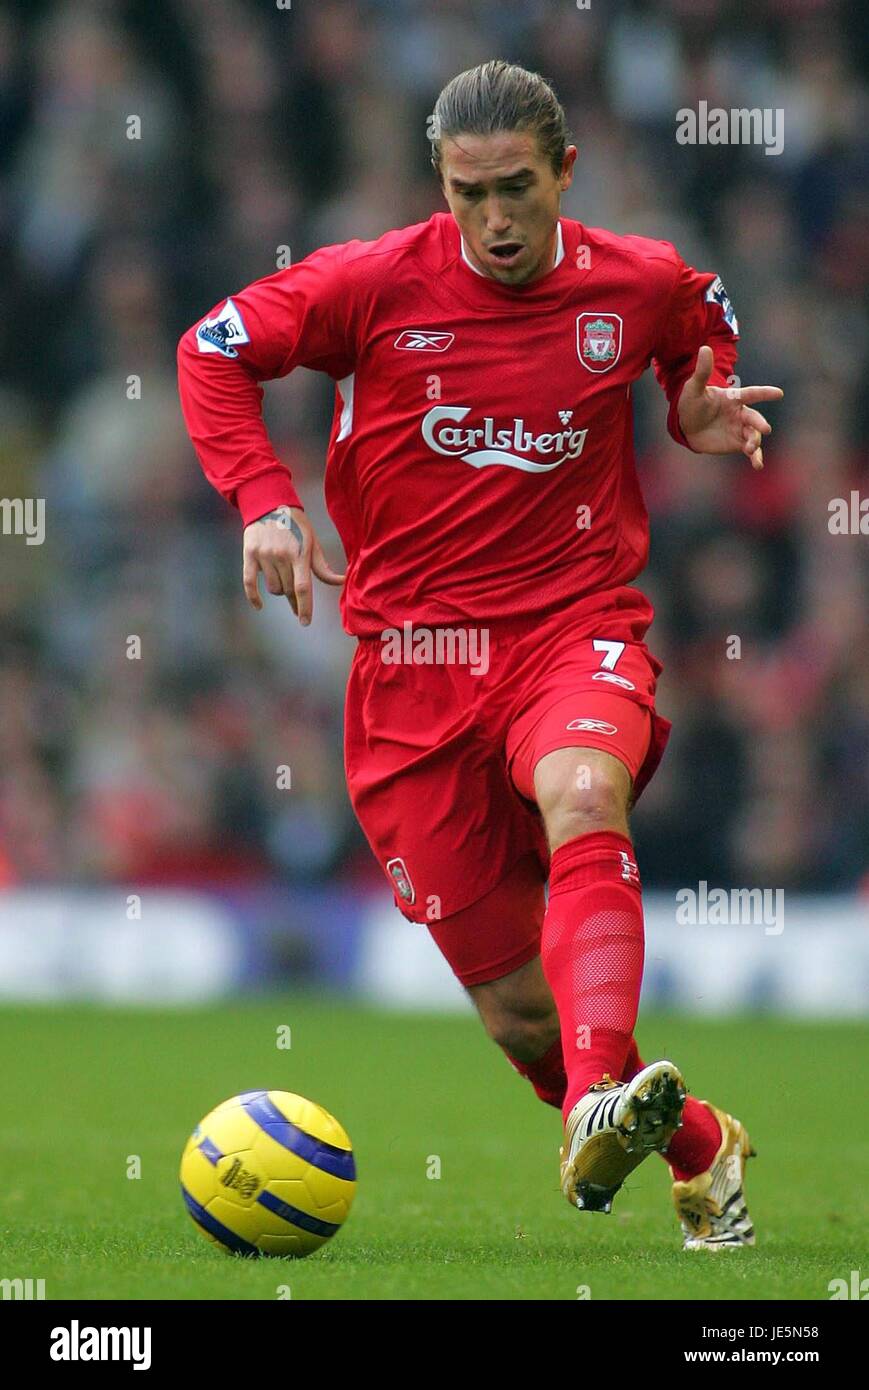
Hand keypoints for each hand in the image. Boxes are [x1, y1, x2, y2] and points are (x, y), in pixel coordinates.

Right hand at [242, 506, 344, 623]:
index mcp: (300, 554)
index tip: (305, 622)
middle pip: (288, 590)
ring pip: (273, 588)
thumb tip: (342, 581)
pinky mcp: (250, 554)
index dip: (305, 607)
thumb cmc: (296, 525)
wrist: (269, 503)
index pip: (303, 587)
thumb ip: (323, 567)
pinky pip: (249, 582)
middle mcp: (282, 556)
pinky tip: (259, 606)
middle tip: (297, 608)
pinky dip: (253, 597)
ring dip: (279, 590)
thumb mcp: (313, 542)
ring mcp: (264, 555)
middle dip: (294, 602)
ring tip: (282, 579)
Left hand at [677, 345, 783, 469]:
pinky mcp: (738, 444)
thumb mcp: (694, 388)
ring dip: (755, 442)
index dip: (764, 393)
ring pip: (753, 435)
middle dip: (760, 423)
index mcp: (734, 398)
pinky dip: (756, 458)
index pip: (752, 394)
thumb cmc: (691, 404)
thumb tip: (704, 348)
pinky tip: (758, 465)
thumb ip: (702, 372)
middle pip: (754, 417)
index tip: (779, 393)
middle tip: (765, 428)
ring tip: (751, 449)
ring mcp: (741, 429)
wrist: (687, 427)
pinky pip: (751, 451)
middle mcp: (741, 413)